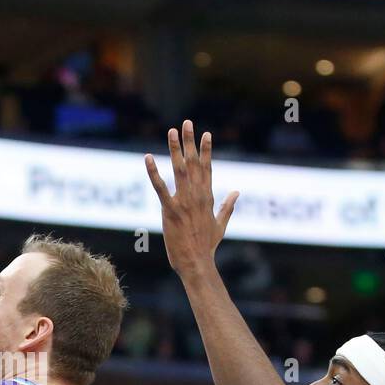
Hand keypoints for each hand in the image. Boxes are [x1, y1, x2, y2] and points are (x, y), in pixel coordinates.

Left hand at [144, 120, 238, 280]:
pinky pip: (160, 187)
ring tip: (172, 131)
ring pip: (180, 170)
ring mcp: (184, 202)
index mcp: (208, 197)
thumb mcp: (221, 224)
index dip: (206, 150)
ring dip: (175, 149)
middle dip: (190, 142)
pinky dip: (153, 172)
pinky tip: (148, 158)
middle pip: (194, 163)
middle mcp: (197, 195)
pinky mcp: (170, 210)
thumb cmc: (207, 246)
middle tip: (187, 122)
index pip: (208, 168)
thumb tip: (237, 192)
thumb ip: (228, 206)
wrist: (197, 262)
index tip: (206, 134)